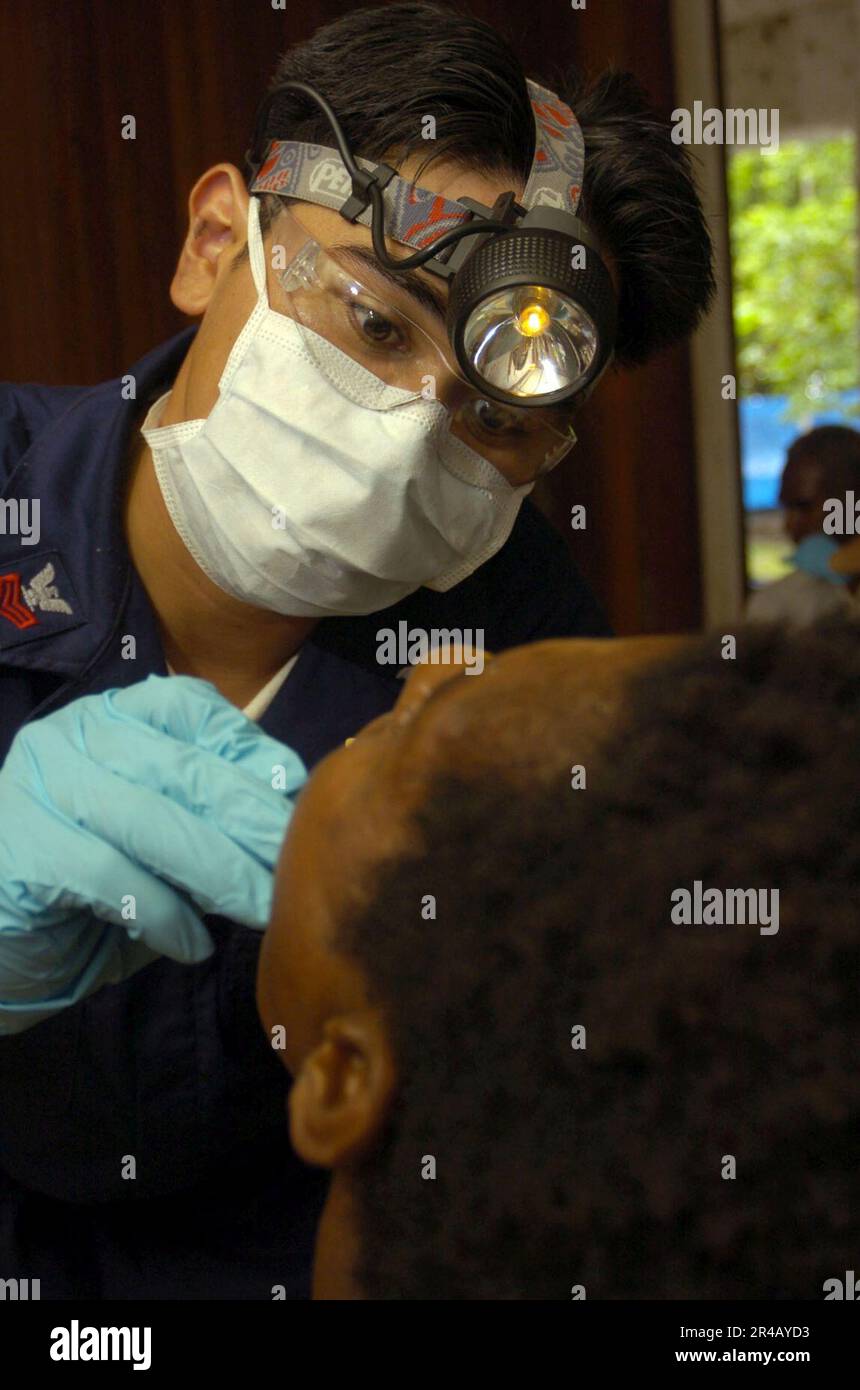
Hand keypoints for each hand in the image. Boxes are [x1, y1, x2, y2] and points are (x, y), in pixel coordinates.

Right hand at [0, 675, 305, 1033]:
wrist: (6, 943)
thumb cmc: (95, 888)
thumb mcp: (163, 841)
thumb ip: (210, 818)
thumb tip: (292, 819)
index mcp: (111, 717)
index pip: (189, 707)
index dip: (247, 747)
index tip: (294, 790)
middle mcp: (71, 736)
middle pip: (180, 766)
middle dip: (248, 816)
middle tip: (293, 862)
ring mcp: (39, 786)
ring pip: (149, 819)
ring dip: (216, 869)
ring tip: (259, 907)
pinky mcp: (21, 847)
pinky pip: (108, 875)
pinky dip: (162, 912)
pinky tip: (193, 943)